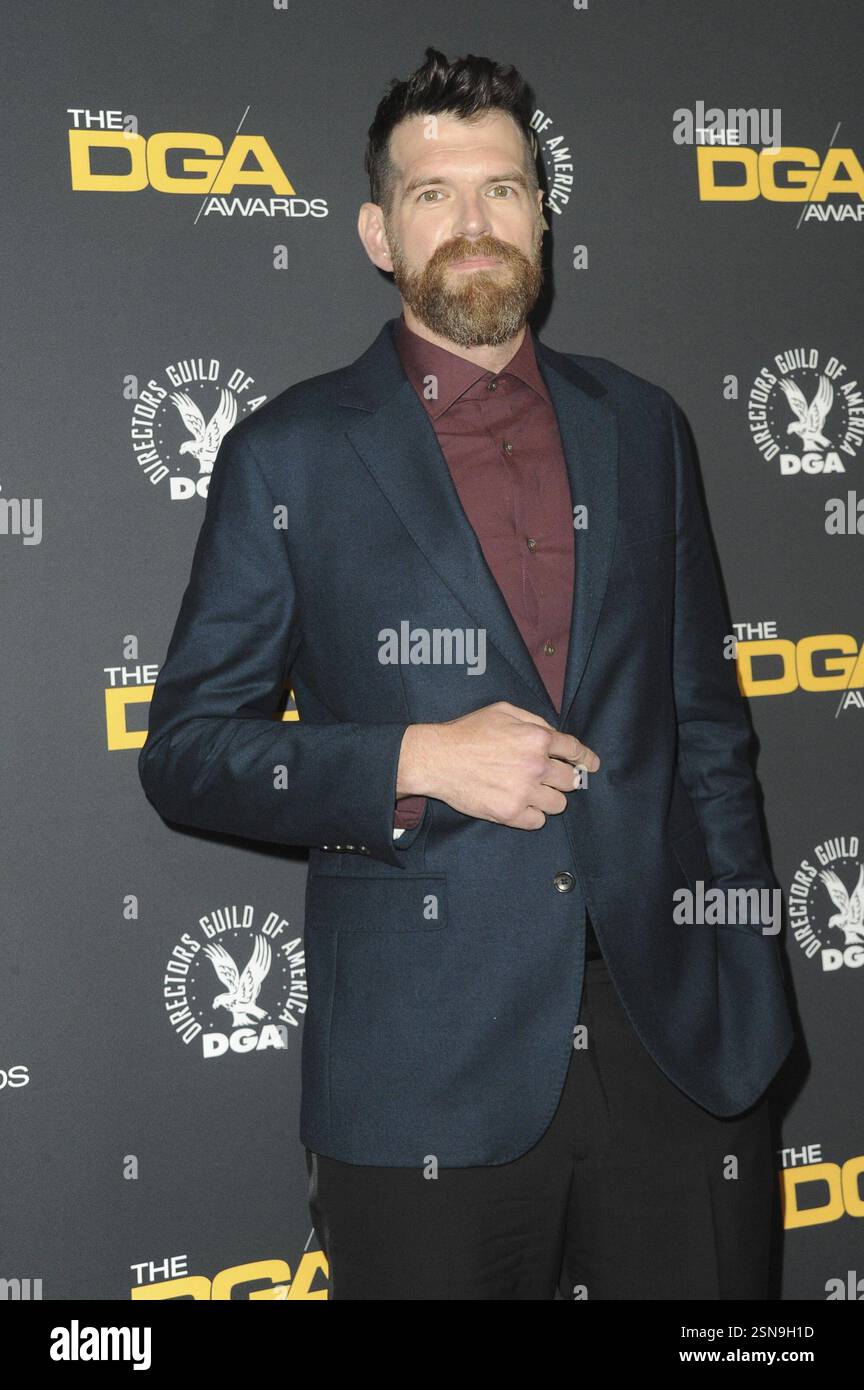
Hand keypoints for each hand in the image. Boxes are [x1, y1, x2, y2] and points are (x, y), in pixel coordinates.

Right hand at [396, 701, 599, 829]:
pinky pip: (538, 821)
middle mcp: (536, 766)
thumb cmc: (468, 732)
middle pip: (572, 781)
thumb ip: (534, 721)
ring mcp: (524, 792)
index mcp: (537, 738)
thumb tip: (553, 735)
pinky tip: (521, 804)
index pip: (576, 751)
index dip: (587, 759)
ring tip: (533, 792)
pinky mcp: (510, 813)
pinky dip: (533, 815)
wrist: (438, 759)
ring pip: (559, 804)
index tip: (591, 766)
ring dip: (549, 798)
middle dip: (565, 779)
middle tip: (552, 779)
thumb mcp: (503, 711)